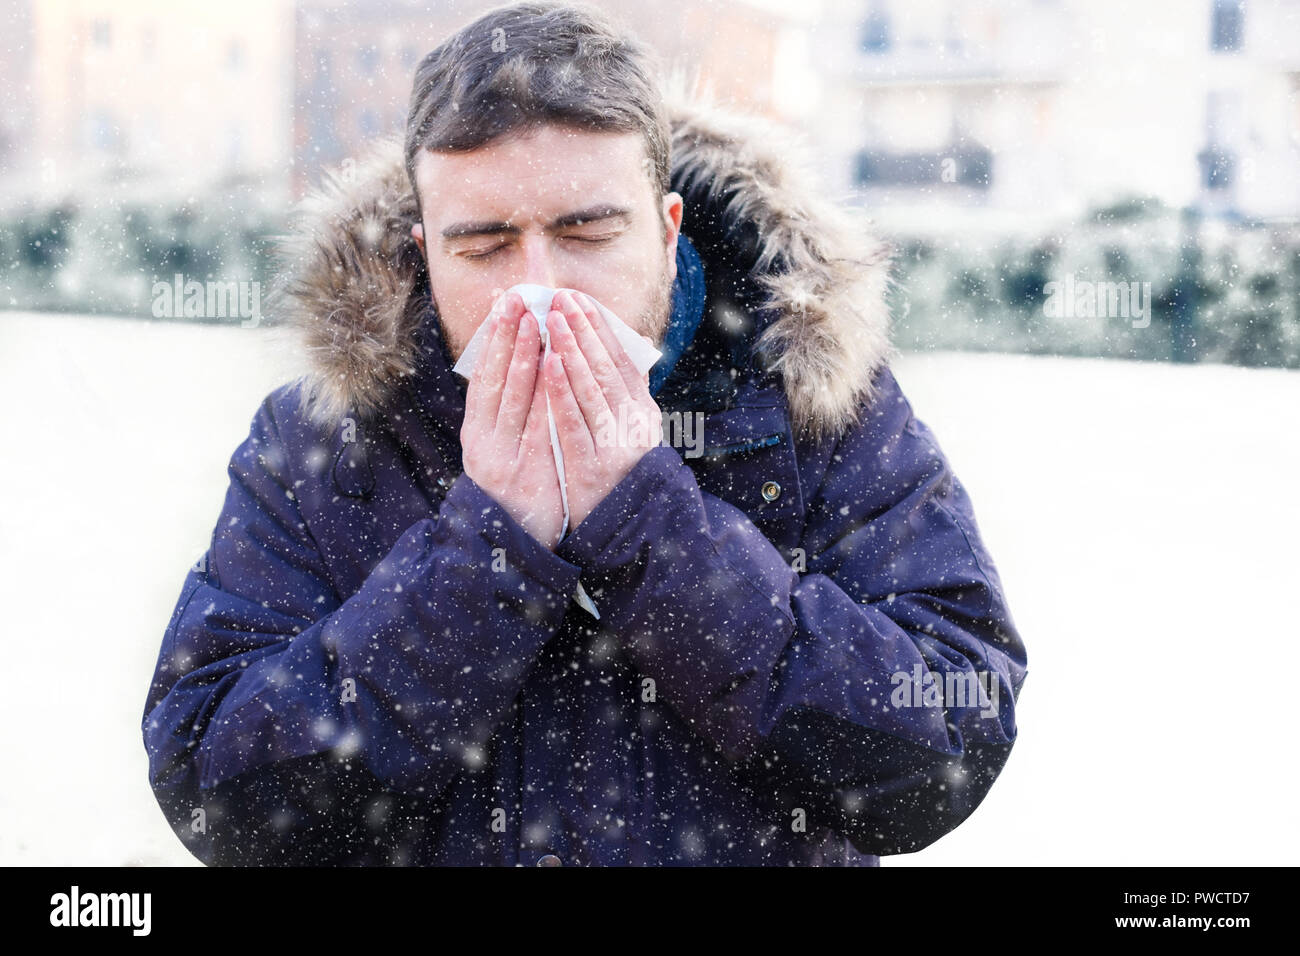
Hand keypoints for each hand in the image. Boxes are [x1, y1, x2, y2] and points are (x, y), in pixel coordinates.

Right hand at [460, 291, 564, 550]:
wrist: (508, 549)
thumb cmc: (513, 495)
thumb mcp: (501, 453)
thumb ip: (508, 417)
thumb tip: (520, 368)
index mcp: (476, 433)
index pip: (484, 376)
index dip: (494, 338)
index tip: (504, 304)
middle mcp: (484, 442)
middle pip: (496, 380)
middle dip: (507, 337)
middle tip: (518, 299)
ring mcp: (503, 458)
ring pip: (513, 399)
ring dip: (524, 358)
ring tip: (535, 323)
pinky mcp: (527, 474)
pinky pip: (537, 428)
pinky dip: (543, 398)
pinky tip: (552, 373)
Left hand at [543, 289, 663, 528]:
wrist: (631, 530)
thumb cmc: (623, 476)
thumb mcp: (632, 433)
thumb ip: (627, 395)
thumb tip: (626, 348)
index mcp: (643, 412)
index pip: (622, 360)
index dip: (601, 328)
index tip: (580, 299)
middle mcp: (635, 425)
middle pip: (607, 367)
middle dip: (582, 329)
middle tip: (560, 297)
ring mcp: (616, 445)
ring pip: (592, 388)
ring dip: (571, 349)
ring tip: (550, 319)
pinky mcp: (594, 467)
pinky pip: (575, 422)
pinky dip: (562, 391)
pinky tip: (549, 364)